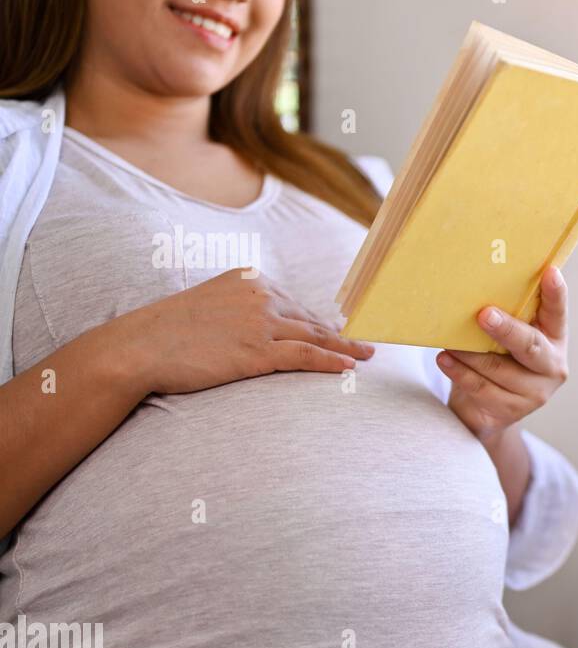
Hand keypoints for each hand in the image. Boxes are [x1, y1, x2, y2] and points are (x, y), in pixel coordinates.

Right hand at [111, 267, 374, 395]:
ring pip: (315, 337)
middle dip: (339, 334)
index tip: (338, 332)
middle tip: (364, 344)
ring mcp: (260, 323)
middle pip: (309, 319)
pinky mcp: (257, 351)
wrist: (139, 347)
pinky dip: (331, 362)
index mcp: (249, 279)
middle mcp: (259, 296)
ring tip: (367, 356)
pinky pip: (305, 356)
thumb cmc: (167, 332)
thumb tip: (262, 326)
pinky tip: (350, 368)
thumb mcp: (208, 307)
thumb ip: (238, 309)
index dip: (317, 322)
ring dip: (346, 348)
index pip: (293, 304)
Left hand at [436, 265, 568, 440]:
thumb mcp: (506, 337)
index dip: (556, 293)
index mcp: (554, 337)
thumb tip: (473, 284)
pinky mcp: (513, 412)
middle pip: (530, 346)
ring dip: (470, 354)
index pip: (558, 312)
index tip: (550, 272)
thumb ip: (506, 316)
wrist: (486, 409)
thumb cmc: (497, 358)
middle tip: (484, 315)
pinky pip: (482, 389)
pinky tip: (445, 360)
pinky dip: (460, 373)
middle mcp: (552, 365)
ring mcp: (535, 393)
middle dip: (506, 329)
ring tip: (448, 342)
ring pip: (499, 369)